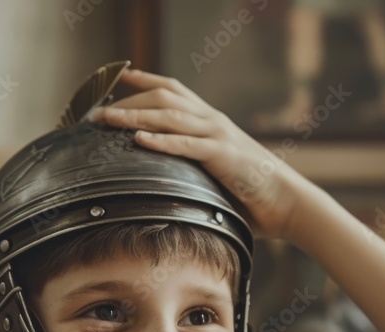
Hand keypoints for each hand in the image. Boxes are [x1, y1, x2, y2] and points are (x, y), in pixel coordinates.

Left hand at [94, 69, 309, 240]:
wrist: (286, 202)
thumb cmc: (250, 192)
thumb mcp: (214, 170)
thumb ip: (190, 165)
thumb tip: (160, 176)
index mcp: (210, 120)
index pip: (172, 89)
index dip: (143, 80)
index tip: (117, 76)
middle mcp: (212, 120)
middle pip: (163, 97)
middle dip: (127, 101)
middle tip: (97, 112)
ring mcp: (218, 135)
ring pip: (170, 115)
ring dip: (135, 116)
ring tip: (107, 120)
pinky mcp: (223, 155)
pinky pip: (187, 145)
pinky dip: (161, 141)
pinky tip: (140, 139)